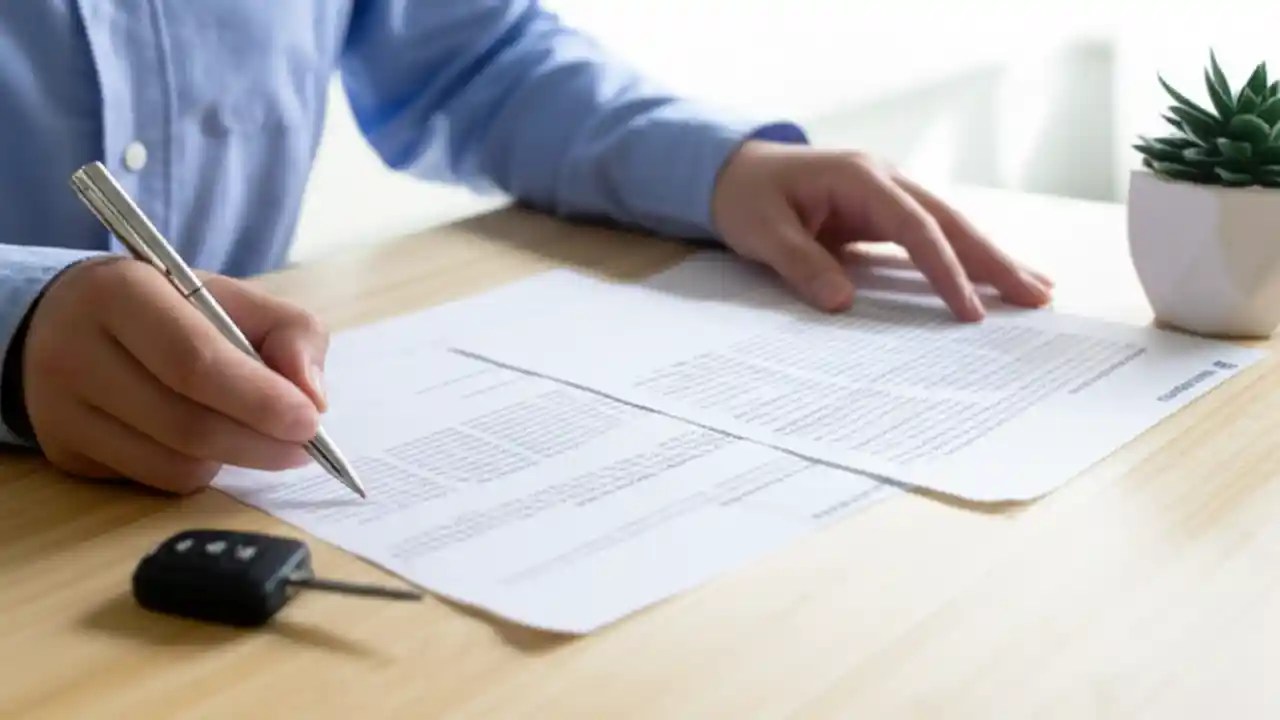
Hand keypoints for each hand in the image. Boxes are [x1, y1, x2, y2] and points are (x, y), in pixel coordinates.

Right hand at [23, 257, 328, 493]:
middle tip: (304, 445)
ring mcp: (61, 409)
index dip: (260, 399)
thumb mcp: (231, 297)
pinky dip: (201, 470)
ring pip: (172, 461)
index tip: (310, 420)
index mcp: (120, 293)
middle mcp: (75, 351)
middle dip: (259, 441)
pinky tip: (212, 444)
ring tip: (261, 438)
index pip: (195, 361)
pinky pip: (154, 479)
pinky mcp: (67, 452)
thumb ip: (289, 332)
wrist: (65, 324)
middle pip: (185, 422)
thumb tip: (313, 398)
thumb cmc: (168, 309)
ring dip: (235, 459)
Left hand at [711, 141, 1052, 319]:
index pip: (916, 228)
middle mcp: (885, 179)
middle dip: (995, 260)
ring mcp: (888, 193)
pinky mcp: (884, 211)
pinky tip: (993, 277)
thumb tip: (844, 304)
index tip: (970, 311)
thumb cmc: (745, 197)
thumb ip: (802, 266)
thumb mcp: (762, 232)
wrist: (731, 170)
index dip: (946, 270)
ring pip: (950, 226)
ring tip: (1038, 290)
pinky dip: (963, 257)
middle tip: (1038, 296)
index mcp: (859, 177)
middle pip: (951, 221)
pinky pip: (932, 236)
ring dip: (991, 258)